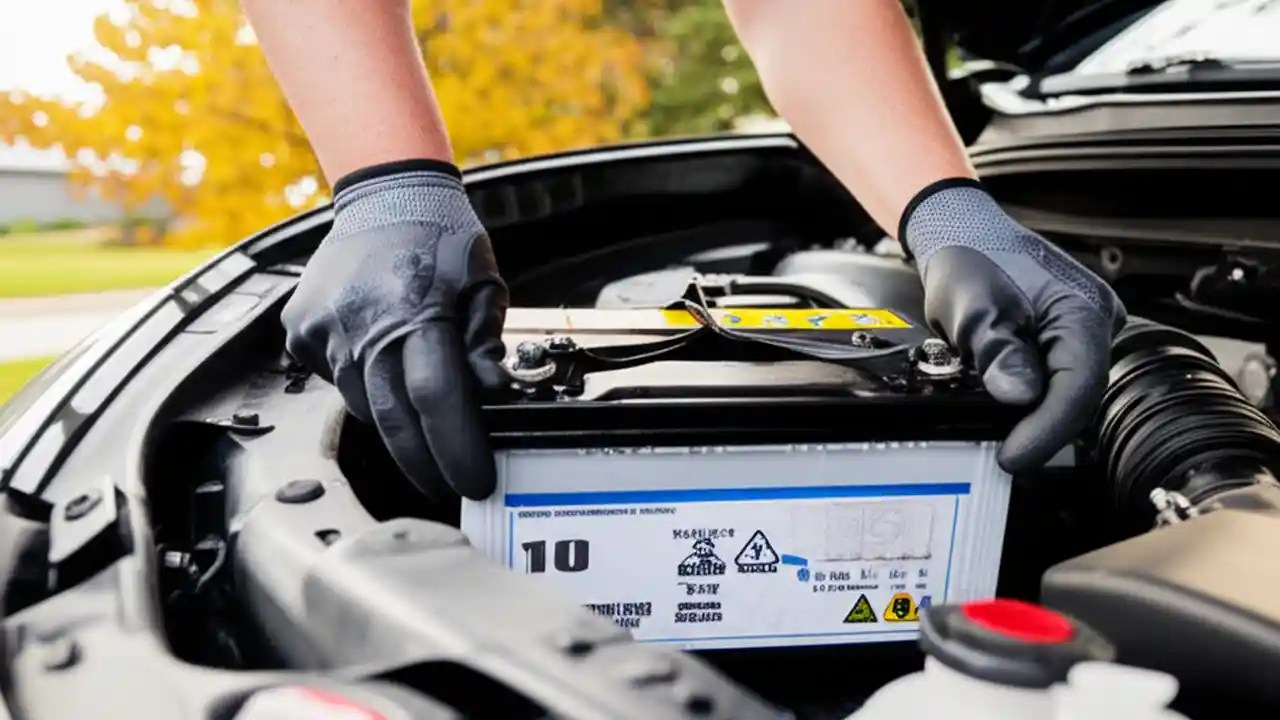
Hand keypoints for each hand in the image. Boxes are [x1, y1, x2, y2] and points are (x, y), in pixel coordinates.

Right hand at [282, 161, 507, 498]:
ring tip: (422, 420)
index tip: (473, 479)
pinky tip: (383, 364)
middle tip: (448, 483)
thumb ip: (485, 343)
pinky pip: (336, 382)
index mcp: (415, 308)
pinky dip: (364, 387)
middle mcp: (362, 321)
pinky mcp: (301, 332)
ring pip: (363, 406)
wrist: (384, 192)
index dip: (455, 446)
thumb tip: (491, 396)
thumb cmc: (440, 236)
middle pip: (392, 418)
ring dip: (395, 422)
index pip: (434, 397)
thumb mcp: (482, 283)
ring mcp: (324, 329)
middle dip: (424, 461)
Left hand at [901, 179, 1126, 470]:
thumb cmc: (970, 258)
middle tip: (1004, 453)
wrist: (965, 232)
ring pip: (1072, 389)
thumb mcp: (971, 309)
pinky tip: (1011, 409)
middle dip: (1042, 428)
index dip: (1046, 432)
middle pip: (1080, 394)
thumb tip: (1019, 396)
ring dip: (1039, 413)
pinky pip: (1062, 376)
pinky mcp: (1071, 335)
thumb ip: (996, 352)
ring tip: (1003, 434)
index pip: (1078, 389)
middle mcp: (1098, 319)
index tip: (1012, 456)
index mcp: (1082, 310)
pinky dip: (1037, 396)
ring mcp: (1088, 327)